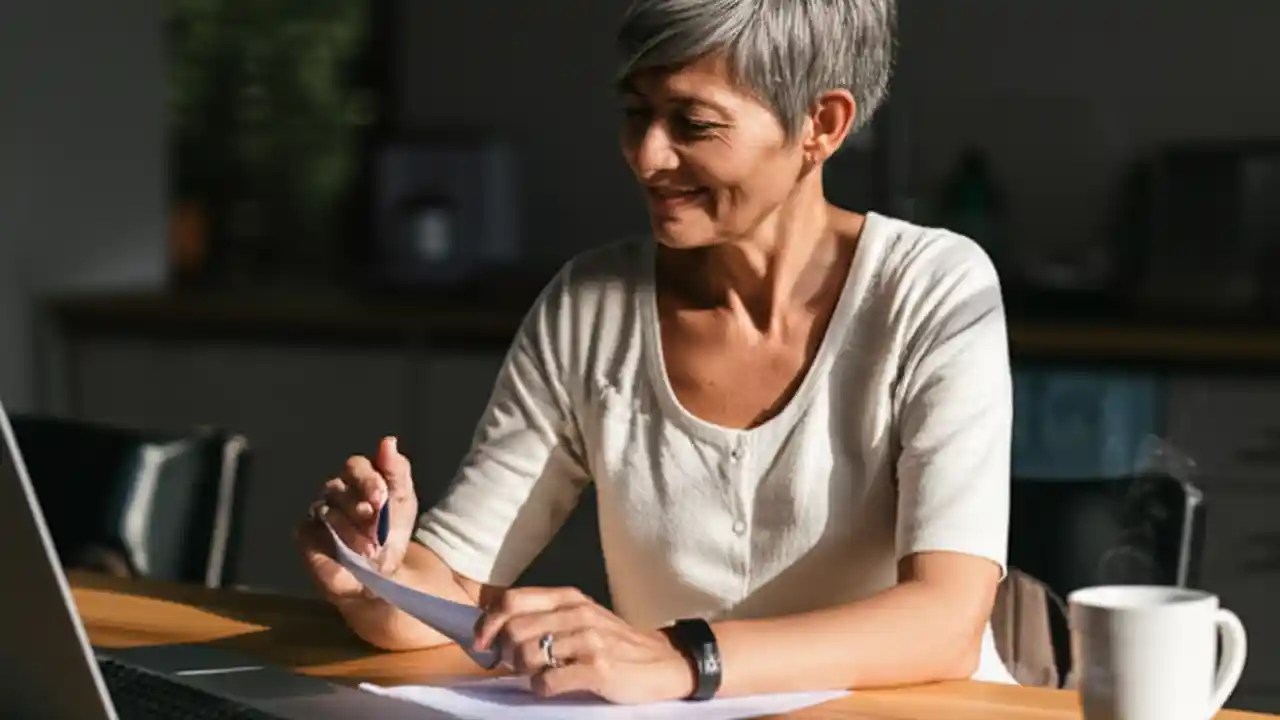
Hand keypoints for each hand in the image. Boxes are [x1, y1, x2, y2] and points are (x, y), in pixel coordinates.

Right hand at [295, 436, 418, 603]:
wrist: (382, 574)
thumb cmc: (391, 533)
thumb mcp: (403, 501)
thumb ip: (397, 471)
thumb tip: (388, 441)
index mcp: (358, 479)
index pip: (355, 466)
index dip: (367, 480)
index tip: (380, 498)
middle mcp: (335, 491)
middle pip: (339, 487)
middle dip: (359, 506)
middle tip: (373, 522)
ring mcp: (318, 512)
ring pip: (327, 511)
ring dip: (351, 531)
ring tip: (370, 550)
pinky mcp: (305, 534)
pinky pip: (310, 530)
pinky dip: (329, 541)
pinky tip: (345, 553)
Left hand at [473, 587, 695, 704]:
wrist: (662, 662)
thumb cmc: (614, 642)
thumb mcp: (582, 617)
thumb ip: (546, 616)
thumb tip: (497, 631)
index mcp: (569, 598)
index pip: (512, 600)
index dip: (488, 622)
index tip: (482, 643)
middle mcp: (577, 614)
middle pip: (514, 629)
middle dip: (505, 653)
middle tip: (515, 665)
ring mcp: (590, 640)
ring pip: (528, 655)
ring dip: (523, 671)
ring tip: (537, 674)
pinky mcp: (599, 669)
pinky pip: (548, 682)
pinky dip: (542, 689)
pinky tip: (554, 687)